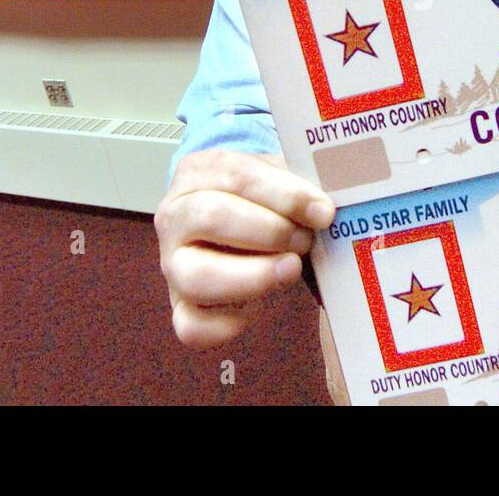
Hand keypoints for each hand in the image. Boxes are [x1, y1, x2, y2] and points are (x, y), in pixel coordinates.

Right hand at [155, 150, 334, 347]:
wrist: (235, 220)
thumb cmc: (259, 199)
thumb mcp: (276, 177)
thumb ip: (298, 187)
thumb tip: (327, 210)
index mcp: (197, 172)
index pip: (237, 176)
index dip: (285, 196)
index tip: (322, 212)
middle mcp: (175, 216)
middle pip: (210, 217)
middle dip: (270, 232)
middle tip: (305, 240)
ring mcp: (172, 263)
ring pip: (198, 277)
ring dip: (255, 276)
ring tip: (291, 268)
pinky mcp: (179, 306)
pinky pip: (193, 327)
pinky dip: (231, 322)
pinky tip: (259, 305)